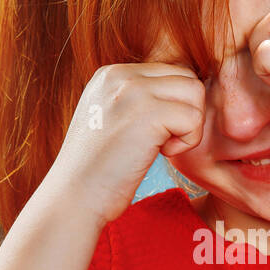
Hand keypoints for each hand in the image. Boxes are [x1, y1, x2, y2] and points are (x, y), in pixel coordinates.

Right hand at [51, 63, 205, 225]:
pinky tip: (162, 155)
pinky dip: (187, 142)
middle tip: (164, 141)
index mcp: (111, 74)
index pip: (169, 72)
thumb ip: (136, 101)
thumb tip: (179, 94)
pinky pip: (193, 117)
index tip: (153, 135)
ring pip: (194, 92)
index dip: (174, 106)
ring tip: (163, 147)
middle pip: (186, 77)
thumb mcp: (109, 120)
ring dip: (190, 125)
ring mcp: (133, 91)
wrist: (75, 197)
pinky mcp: (148, 114)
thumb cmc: (96, 171)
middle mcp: (120, 75)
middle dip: (186, 111)